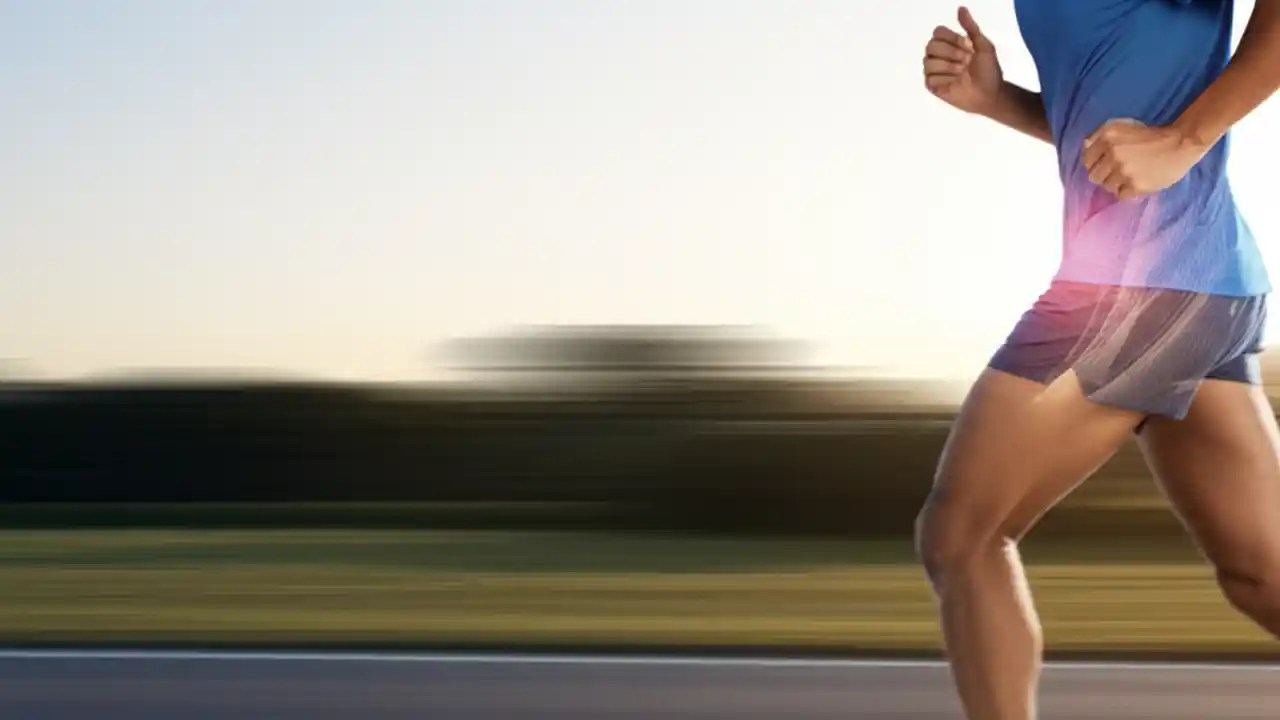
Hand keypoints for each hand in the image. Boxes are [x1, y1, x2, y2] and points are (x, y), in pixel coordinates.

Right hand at [923, 6, 1003, 114]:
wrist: (990, 93)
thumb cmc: (988, 70)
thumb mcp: (983, 45)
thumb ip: (971, 27)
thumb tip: (961, 8)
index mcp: (950, 43)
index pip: (938, 32)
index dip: (952, 39)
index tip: (968, 47)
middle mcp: (939, 54)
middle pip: (931, 45)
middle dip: (951, 53)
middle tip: (966, 62)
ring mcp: (934, 70)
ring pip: (928, 61)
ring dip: (949, 67)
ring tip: (962, 73)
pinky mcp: (932, 85)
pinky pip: (930, 77)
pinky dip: (945, 79)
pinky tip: (955, 83)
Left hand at [1082, 119, 1209, 200]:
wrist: (1181, 142)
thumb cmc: (1151, 135)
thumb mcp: (1123, 126)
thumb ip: (1100, 135)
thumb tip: (1085, 147)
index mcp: (1108, 136)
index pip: (1087, 160)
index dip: (1096, 164)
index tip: (1107, 164)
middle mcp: (1112, 153)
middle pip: (1094, 176)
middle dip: (1105, 175)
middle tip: (1119, 171)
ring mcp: (1124, 170)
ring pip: (1106, 187)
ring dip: (1117, 184)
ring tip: (1131, 176)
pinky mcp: (1135, 185)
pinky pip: (1121, 196)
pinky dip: (1127, 192)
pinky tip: (1137, 183)